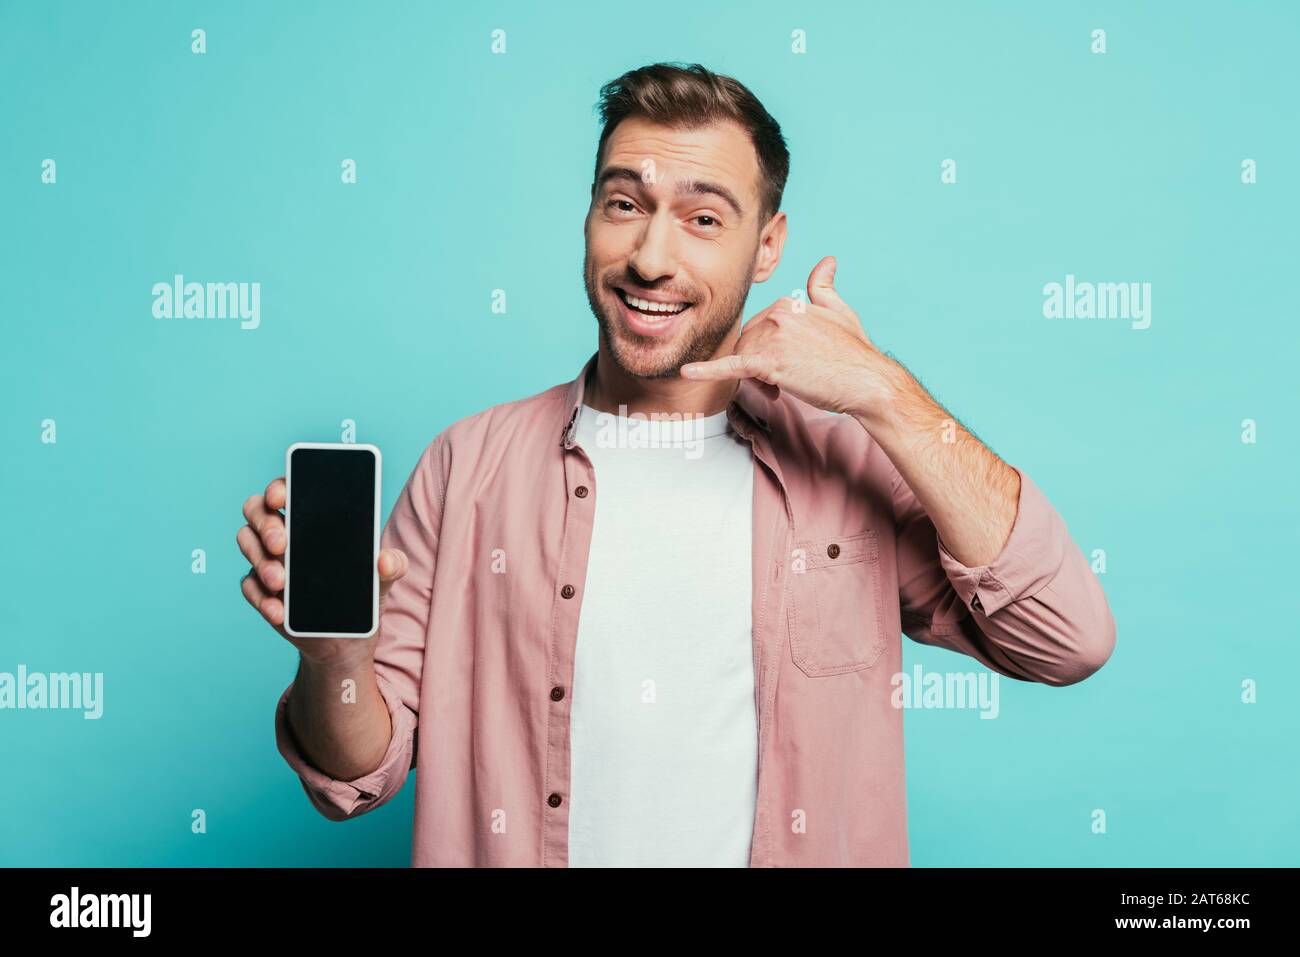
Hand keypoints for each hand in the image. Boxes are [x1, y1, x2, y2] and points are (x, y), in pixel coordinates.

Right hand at [237, 476, 406, 663]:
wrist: (347, 636)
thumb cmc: (362, 593)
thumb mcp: (383, 578)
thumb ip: (392, 565)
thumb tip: (386, 560)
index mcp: (311, 517)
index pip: (288, 489)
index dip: (279, 487)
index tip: (281, 497)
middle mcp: (285, 532)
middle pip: (257, 510)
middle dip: (265, 524)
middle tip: (282, 544)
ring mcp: (269, 559)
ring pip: (247, 543)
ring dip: (260, 561)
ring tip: (281, 582)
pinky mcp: (261, 590)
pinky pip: (249, 586)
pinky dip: (261, 598)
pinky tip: (278, 610)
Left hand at [680, 256, 896, 417]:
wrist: (866, 381)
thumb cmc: (854, 352)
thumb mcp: (840, 311)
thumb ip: (824, 287)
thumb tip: (827, 261)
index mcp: (787, 304)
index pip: (758, 329)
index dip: (767, 350)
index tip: (787, 364)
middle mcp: (777, 316)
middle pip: (747, 344)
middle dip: (759, 365)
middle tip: (781, 383)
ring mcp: (772, 338)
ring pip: (744, 360)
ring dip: (756, 379)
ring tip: (779, 390)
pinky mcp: (768, 363)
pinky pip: (731, 366)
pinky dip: (708, 370)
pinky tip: (688, 371)